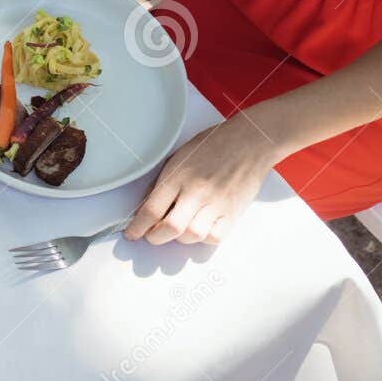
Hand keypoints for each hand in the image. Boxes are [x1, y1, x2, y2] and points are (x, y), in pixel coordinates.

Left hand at [126, 118, 276, 245]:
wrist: (249, 141)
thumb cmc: (212, 145)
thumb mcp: (178, 156)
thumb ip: (163, 182)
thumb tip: (146, 206)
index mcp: (177, 176)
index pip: (151, 210)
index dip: (137, 227)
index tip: (132, 234)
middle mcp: (196, 191)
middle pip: (169, 228)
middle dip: (154, 238)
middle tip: (151, 236)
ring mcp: (216, 203)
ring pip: (191, 235)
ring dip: (179, 238)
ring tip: (177, 229)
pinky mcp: (233, 212)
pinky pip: (214, 237)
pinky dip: (203, 238)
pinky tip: (199, 228)